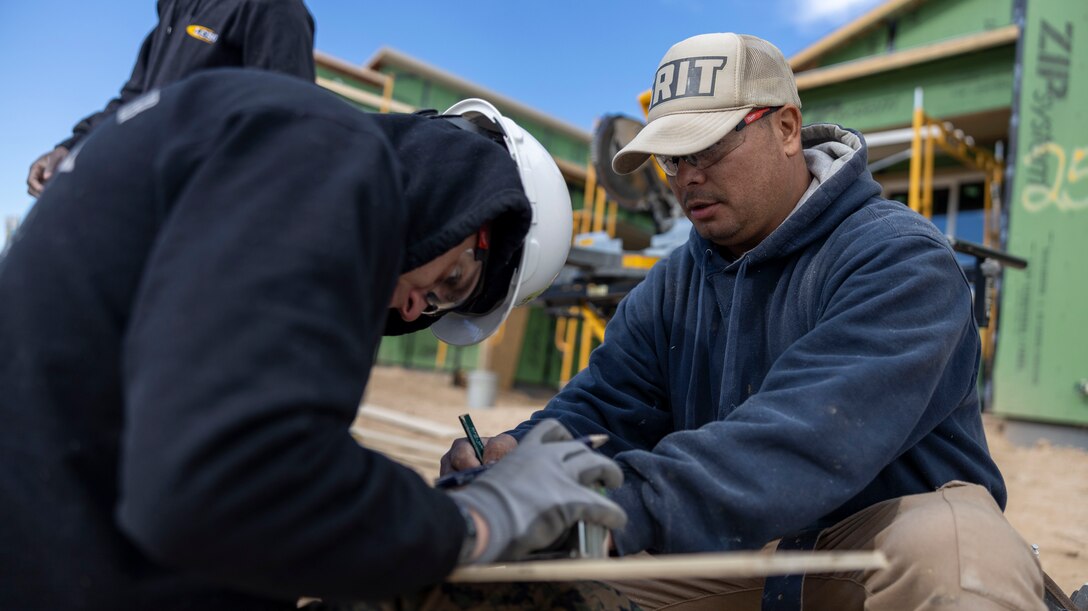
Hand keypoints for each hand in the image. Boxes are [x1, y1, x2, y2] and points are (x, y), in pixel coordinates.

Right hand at [27, 146, 68, 196]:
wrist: (64, 154)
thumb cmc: (58, 155)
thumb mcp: (55, 158)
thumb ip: (50, 167)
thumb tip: (46, 177)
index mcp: (35, 168)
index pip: (31, 181)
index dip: (36, 187)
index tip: (44, 190)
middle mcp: (36, 175)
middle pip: (31, 188)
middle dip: (37, 193)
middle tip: (48, 195)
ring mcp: (41, 180)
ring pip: (36, 191)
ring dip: (41, 195)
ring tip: (51, 196)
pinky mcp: (47, 183)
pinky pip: (44, 191)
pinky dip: (47, 194)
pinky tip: (54, 194)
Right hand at [447, 419, 625, 563]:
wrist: (479, 520)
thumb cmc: (480, 509)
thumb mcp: (497, 484)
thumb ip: (515, 482)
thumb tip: (525, 498)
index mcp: (526, 451)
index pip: (552, 430)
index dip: (567, 438)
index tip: (574, 446)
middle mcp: (546, 457)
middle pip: (582, 449)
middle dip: (595, 458)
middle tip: (601, 472)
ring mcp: (559, 477)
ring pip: (599, 465)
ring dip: (612, 473)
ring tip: (615, 483)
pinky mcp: (570, 500)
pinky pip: (602, 505)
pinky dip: (613, 513)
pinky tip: (616, 521)